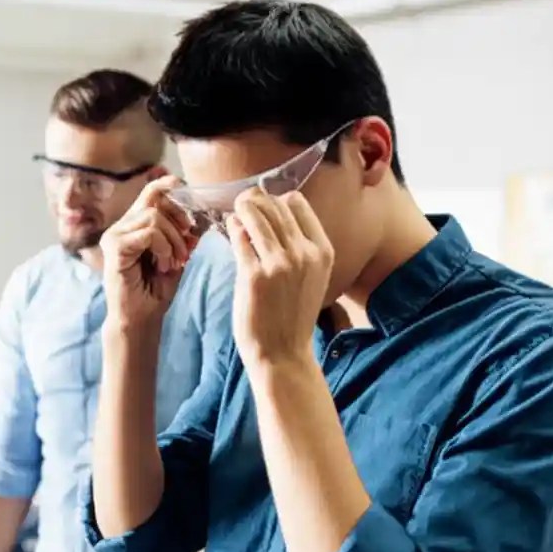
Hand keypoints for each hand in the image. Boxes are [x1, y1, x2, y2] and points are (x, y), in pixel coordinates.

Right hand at [100, 176, 198, 328]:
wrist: (141, 319)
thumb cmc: (155, 291)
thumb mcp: (177, 257)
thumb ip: (185, 236)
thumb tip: (202, 216)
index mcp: (132, 225)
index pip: (150, 192)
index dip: (168, 185)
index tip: (186, 189)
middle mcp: (120, 227)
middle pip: (155, 200)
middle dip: (180, 220)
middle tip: (187, 247)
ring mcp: (114, 236)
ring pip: (154, 217)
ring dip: (174, 240)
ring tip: (175, 262)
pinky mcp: (115, 248)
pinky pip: (149, 233)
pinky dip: (164, 248)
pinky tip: (164, 265)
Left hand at [227, 188, 332, 365]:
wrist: (283, 352)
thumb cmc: (292, 314)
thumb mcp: (310, 276)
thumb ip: (297, 246)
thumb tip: (267, 211)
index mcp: (322, 251)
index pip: (296, 203)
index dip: (276, 198)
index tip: (264, 204)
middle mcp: (303, 254)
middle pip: (273, 206)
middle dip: (254, 199)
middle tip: (243, 202)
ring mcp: (278, 265)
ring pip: (255, 216)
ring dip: (241, 209)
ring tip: (235, 212)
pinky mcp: (253, 276)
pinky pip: (239, 239)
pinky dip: (233, 229)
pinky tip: (231, 228)